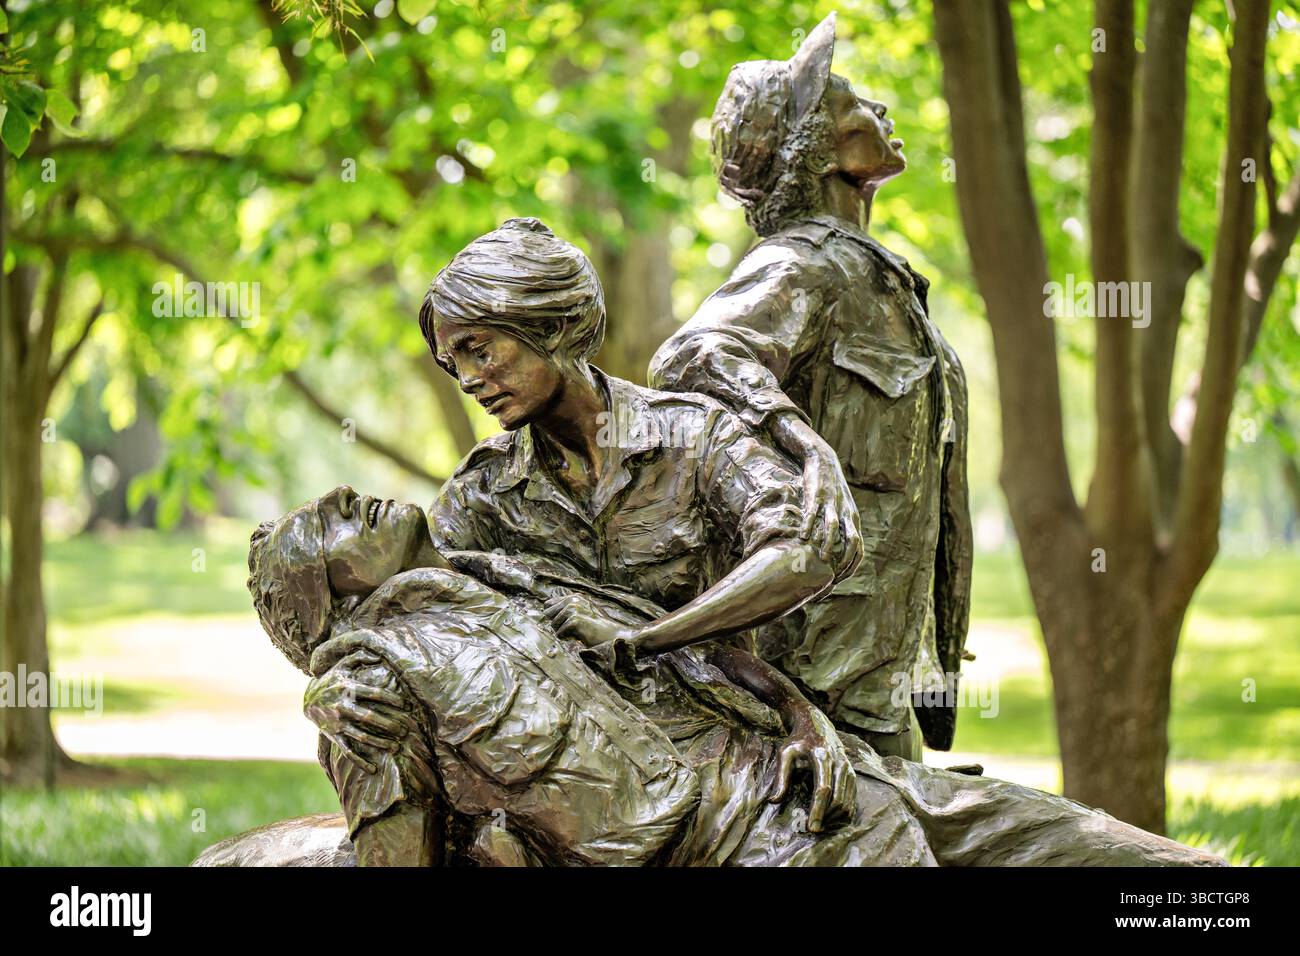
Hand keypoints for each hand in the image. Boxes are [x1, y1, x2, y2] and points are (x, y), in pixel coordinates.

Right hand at [303, 655, 414, 773]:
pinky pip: (348, 751)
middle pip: (370, 717)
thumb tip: (378, 654)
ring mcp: (339, 724)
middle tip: (405, 729)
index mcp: (349, 689)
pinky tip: (374, 769)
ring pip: (362, 736)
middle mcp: (344, 707)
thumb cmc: (332, 680)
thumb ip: (360, 657)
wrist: (308, 699)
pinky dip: (360, 761)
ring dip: (380, 742)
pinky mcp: (335, 736)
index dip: (391, 699)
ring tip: (396, 747)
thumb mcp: (342, 665)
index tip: (405, 704)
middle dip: (389, 724)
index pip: (374, 694)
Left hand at [542, 594, 634, 647]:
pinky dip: (567, 637)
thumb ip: (565, 610)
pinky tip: (579, 636)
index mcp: (573, 598)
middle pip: (548, 614)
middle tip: (571, 628)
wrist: (612, 635)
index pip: (548, 605)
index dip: (552, 616)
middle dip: (556, 624)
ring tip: (578, 632)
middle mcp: (572, 600)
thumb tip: (545, 612)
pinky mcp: (575, 620)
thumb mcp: (581, 613)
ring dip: (563, 632)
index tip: (561, 622)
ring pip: (554, 625)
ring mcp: (574, 609)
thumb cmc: (596, 627)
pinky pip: (560, 633)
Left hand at [770, 701, 856, 832]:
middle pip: (837, 799)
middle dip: (825, 817)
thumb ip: (781, 778)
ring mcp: (848, 768)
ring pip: (846, 801)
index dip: (817, 811)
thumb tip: (773, 802)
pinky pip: (851, 798)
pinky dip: (842, 811)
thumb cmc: (797, 740)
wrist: (816, 723)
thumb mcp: (785, 754)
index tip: (811, 828)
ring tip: (819, 822)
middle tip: (812, 829)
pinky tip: (830, 817)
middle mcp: (839, 762)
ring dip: (833, 817)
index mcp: (822, 756)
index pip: (823, 789)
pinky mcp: (852, 773)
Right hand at [772, 413, 861, 572]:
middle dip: (844, 560)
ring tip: (821, 559)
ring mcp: (832, 504)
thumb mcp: (841, 508)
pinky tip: (802, 538)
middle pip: (852, 540)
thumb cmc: (830, 489)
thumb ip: (841, 527)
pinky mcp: (817, 496)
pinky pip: (813, 514)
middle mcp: (846, 513)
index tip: (839, 579)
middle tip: (832, 576)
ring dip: (828, 545)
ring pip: (833, 528)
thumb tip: (833, 552)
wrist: (824, 460)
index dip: (852, 565)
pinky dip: (809, 526)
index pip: (859, 548)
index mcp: (853, 519)